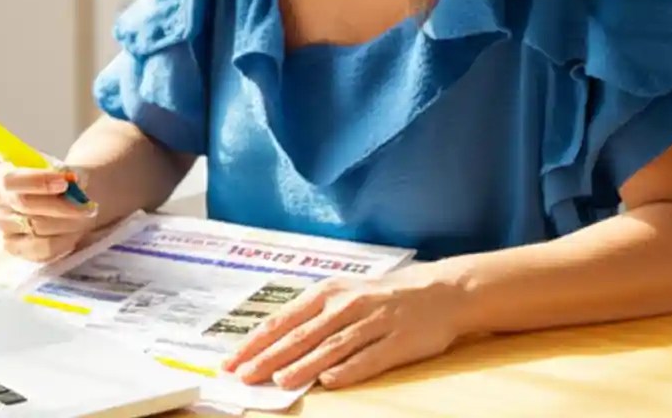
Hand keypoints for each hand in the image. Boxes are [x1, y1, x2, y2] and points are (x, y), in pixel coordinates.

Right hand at [0, 162, 98, 262]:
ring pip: (36, 227)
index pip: (11, 180)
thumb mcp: (66, 173)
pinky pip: (40, 249)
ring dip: (66, 223)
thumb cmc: (64, 185)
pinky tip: (75, 234)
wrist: (69, 203)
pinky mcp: (15, 248)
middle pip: (24, 204)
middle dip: (59, 205)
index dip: (37, 181)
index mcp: (5, 177)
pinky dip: (63, 242)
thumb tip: (73, 181)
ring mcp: (4, 227)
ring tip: (84, 218)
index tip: (64, 183)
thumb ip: (67, 175)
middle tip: (86, 205)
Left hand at [221, 266, 469, 390]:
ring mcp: (373, 322)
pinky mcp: (398, 341)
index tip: (231, 360)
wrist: (440, 291)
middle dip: (270, 356)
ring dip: (304, 364)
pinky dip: (348, 369)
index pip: (283, 320)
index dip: (255, 341)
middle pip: (301, 334)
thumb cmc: (382, 296)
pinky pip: (369, 357)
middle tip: (244, 374)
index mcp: (328, 292)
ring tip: (280, 380)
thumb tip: (272, 342)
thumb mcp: (343, 295)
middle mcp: (347, 305)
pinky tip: (330, 381)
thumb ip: (312, 317)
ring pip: (332, 346)